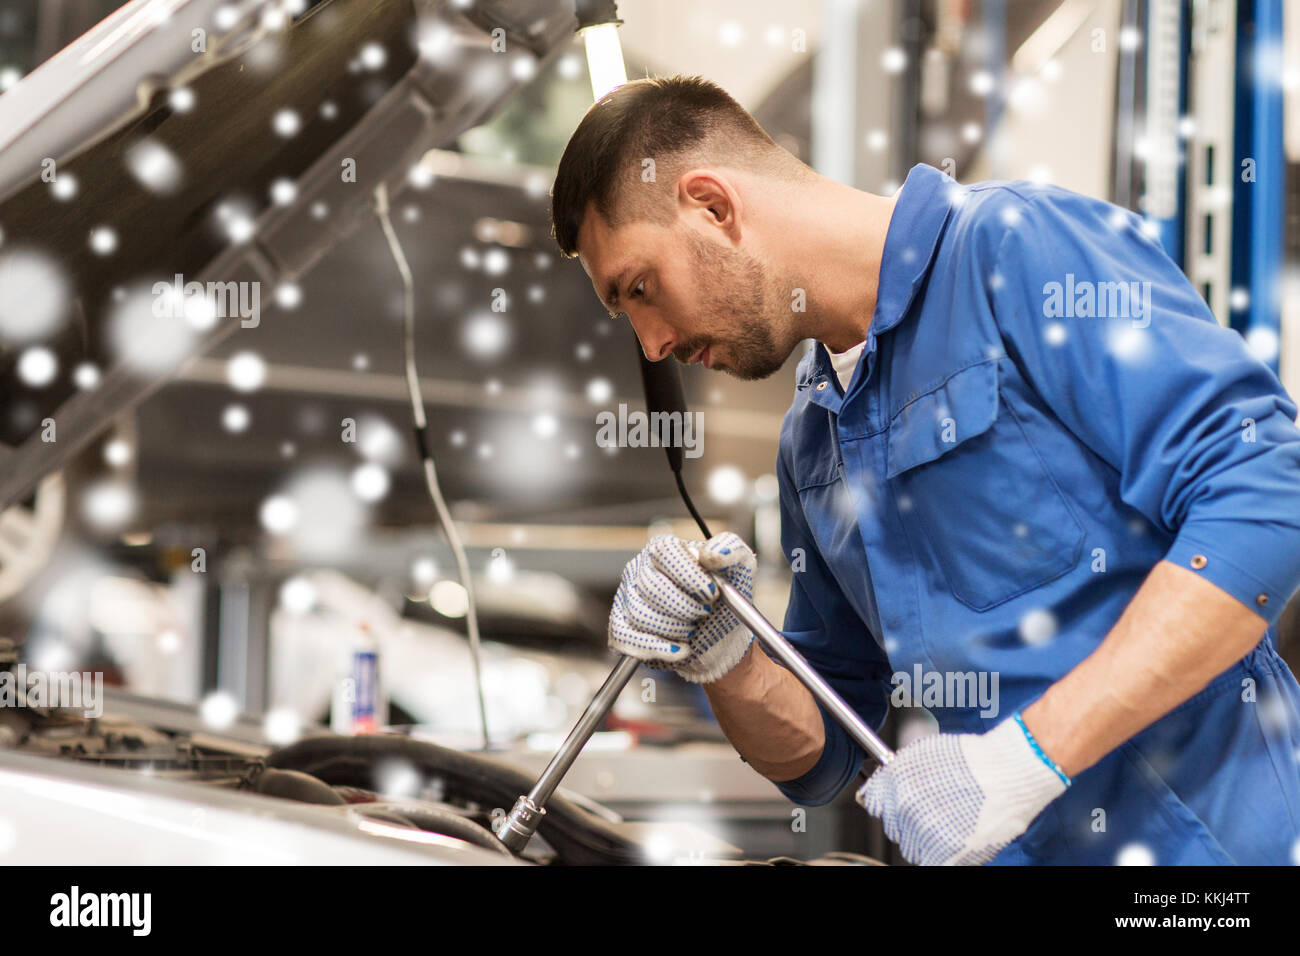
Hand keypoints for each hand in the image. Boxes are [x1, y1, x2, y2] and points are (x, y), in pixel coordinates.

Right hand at [607, 532, 754, 682]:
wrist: (718, 638)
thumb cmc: (724, 600)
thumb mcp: (739, 568)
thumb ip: (731, 549)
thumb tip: (713, 553)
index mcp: (664, 550)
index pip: (665, 553)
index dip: (689, 575)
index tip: (711, 593)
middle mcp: (640, 570)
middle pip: (652, 587)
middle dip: (686, 607)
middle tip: (704, 613)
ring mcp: (628, 600)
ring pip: (641, 615)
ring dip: (676, 629)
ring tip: (692, 628)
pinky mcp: (622, 628)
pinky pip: (627, 639)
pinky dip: (658, 648)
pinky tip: (680, 648)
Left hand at [856, 714, 1068, 864]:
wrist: (1009, 771)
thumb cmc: (973, 758)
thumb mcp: (923, 754)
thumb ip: (893, 774)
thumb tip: (869, 794)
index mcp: (895, 784)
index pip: (874, 803)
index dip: (891, 803)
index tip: (903, 803)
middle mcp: (905, 810)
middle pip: (895, 828)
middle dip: (910, 821)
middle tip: (938, 810)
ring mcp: (926, 834)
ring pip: (913, 848)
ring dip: (925, 840)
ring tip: (952, 822)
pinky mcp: (949, 855)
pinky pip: (932, 863)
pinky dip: (941, 855)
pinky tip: (955, 839)